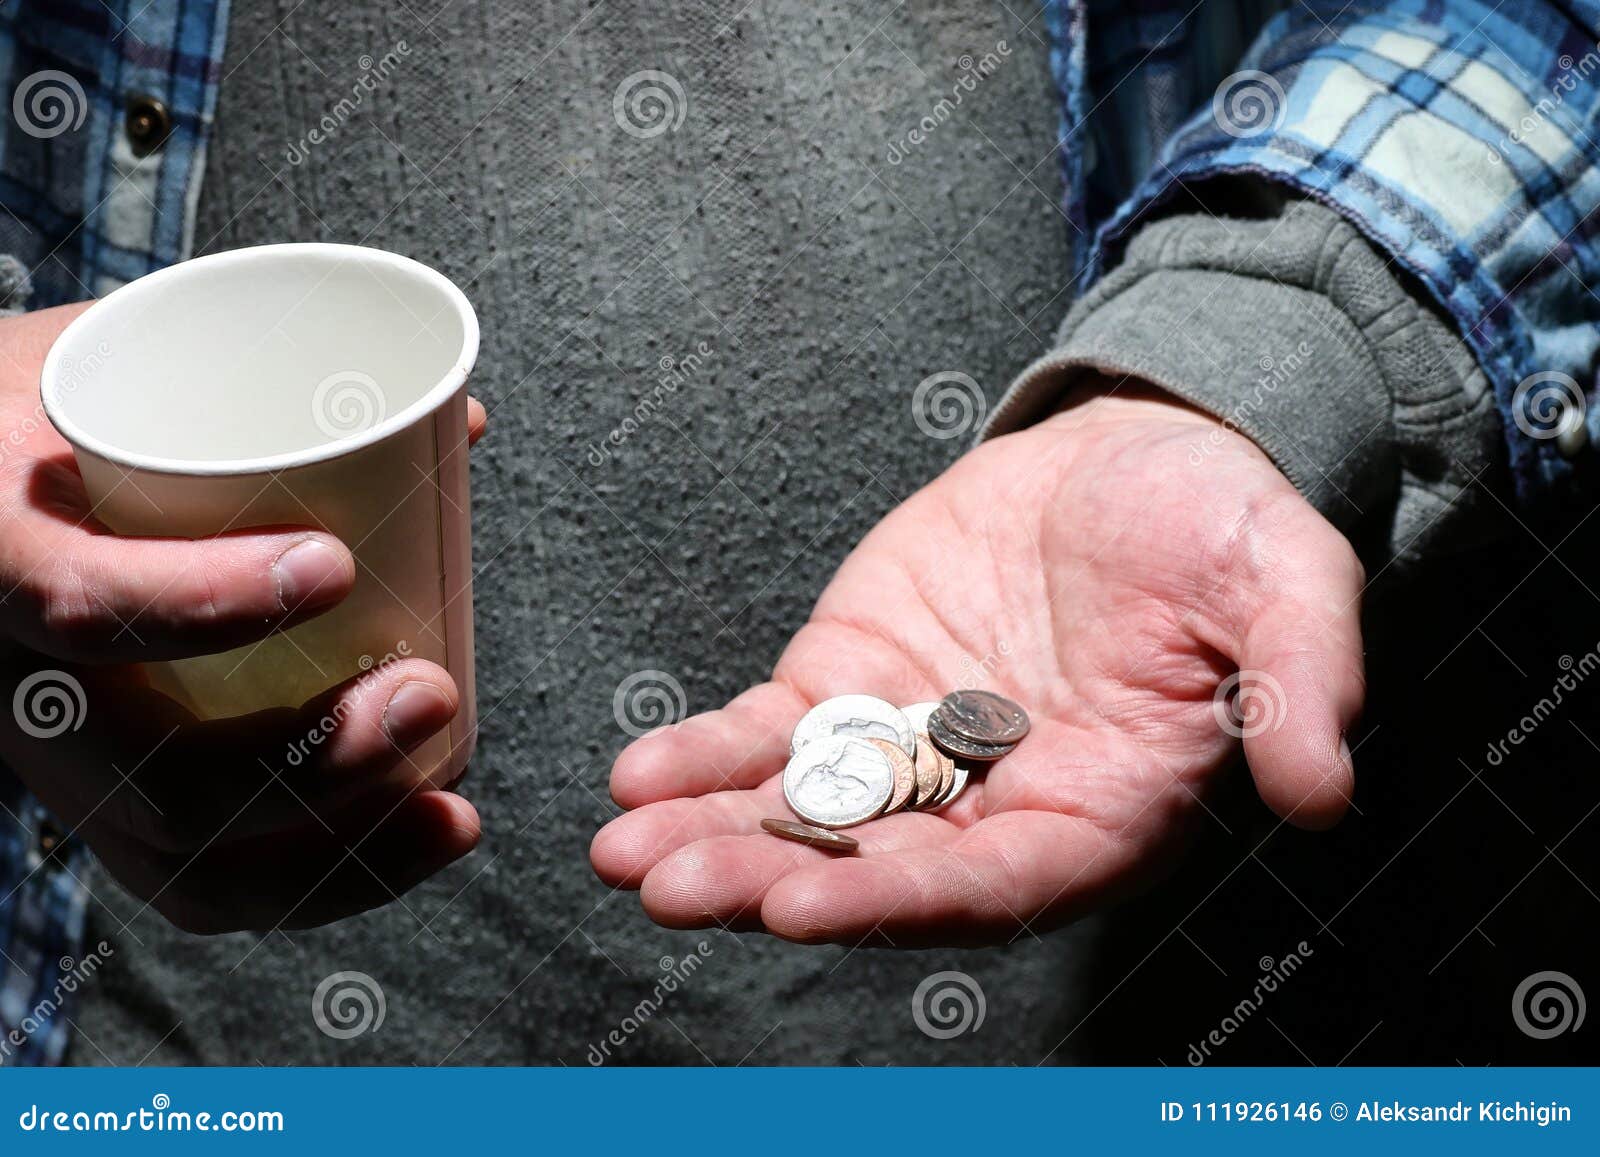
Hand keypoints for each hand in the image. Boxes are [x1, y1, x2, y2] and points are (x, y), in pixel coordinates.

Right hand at [0, 303, 487, 932]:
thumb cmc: (47, 417)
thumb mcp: (115, 365)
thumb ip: (270, 384)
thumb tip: (465, 418)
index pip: (73, 601)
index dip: (201, 602)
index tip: (338, 564)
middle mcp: (3, 681)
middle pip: (147, 780)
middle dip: (313, 763)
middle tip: (435, 691)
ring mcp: (50, 759)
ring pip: (180, 859)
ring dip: (339, 848)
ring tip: (456, 806)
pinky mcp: (99, 801)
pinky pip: (196, 881)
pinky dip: (319, 881)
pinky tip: (419, 841)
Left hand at [592, 381, 1366, 946]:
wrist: (1137, 448)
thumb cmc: (1218, 520)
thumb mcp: (1283, 578)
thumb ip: (1298, 677)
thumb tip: (1323, 787)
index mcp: (1099, 808)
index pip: (995, 885)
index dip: (901, 902)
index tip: (804, 906)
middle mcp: (996, 802)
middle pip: (875, 868)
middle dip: (772, 881)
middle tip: (672, 889)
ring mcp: (915, 748)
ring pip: (806, 814)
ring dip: (715, 835)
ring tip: (625, 850)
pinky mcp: (856, 684)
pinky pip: (773, 736)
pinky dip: (709, 756)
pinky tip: (641, 776)